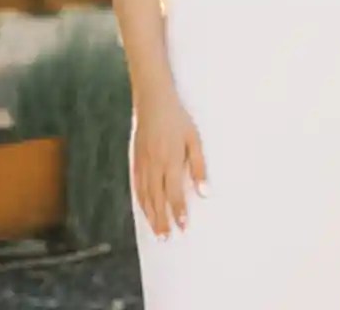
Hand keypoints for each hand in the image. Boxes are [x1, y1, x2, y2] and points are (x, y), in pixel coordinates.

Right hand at [132, 90, 207, 239]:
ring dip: (150, 215)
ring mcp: (142, 163)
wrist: (153, 101)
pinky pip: (136, 185)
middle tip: (166, 238)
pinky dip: (140, 201)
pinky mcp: (135, 159)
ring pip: (145, 195)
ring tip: (156, 231)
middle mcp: (154, 165)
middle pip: (157, 198)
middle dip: (161, 220)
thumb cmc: (178, 119)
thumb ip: (199, 167)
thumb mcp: (194, 140)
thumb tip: (204, 192)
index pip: (174, 192)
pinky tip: (144, 209)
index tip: (181, 227)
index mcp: (170, 160)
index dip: (177, 211)